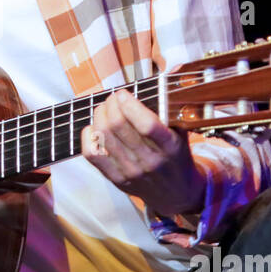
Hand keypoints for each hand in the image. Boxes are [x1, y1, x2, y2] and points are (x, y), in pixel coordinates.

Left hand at [81, 89, 205, 222]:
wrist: (177, 193)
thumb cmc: (177, 157)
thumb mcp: (182, 133)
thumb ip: (169, 109)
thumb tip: (160, 78)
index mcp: (170, 147)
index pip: (146, 124)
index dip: (130, 104)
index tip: (123, 93)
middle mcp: (150, 161)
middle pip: (118, 126)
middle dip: (111, 104)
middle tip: (113, 98)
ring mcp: (131, 171)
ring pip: (103, 136)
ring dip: (99, 115)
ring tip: (104, 109)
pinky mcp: (117, 179)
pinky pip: (92, 155)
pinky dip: (88, 136)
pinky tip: (93, 127)